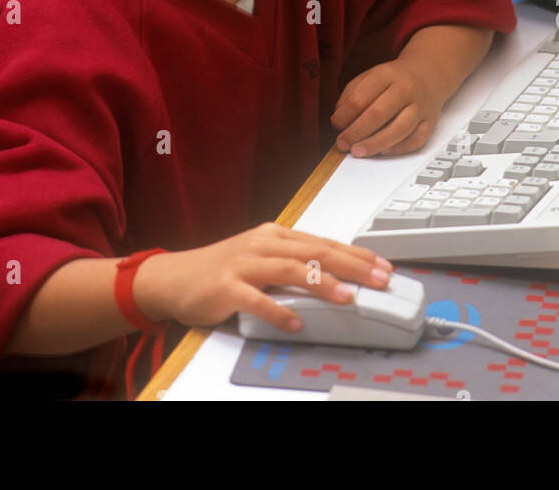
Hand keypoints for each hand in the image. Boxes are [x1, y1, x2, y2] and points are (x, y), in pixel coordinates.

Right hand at [132, 223, 394, 331]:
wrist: (175, 278)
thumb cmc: (222, 270)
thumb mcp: (262, 259)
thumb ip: (294, 264)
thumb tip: (337, 276)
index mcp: (275, 235)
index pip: (324, 242)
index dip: (356, 254)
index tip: (383, 265)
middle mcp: (263, 244)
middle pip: (314, 250)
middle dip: (351, 264)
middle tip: (379, 278)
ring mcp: (243, 264)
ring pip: (290, 269)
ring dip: (321, 283)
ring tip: (347, 297)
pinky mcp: (226, 287)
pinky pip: (255, 299)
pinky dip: (277, 311)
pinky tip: (295, 323)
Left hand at [330, 58, 444, 157]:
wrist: (429, 73)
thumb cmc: (394, 79)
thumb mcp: (370, 77)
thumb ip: (351, 95)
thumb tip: (339, 120)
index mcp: (386, 74)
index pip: (360, 97)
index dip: (344, 116)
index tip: (336, 126)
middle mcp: (405, 89)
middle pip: (379, 113)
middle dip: (356, 132)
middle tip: (343, 144)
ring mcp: (420, 106)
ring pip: (399, 129)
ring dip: (375, 144)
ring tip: (358, 152)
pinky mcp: (431, 121)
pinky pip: (416, 140)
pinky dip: (398, 148)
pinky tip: (383, 151)